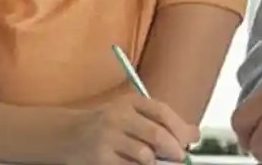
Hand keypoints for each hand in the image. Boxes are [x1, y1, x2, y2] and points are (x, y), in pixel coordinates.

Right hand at [65, 92, 199, 164]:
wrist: (67, 135)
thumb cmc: (106, 126)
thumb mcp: (131, 115)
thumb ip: (160, 121)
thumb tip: (194, 134)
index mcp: (129, 102)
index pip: (162, 112)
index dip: (180, 128)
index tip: (189, 141)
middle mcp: (118, 117)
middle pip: (157, 134)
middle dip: (174, 150)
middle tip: (178, 158)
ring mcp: (108, 138)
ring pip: (145, 155)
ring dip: (155, 163)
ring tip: (151, 162)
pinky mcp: (100, 159)